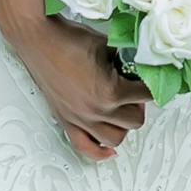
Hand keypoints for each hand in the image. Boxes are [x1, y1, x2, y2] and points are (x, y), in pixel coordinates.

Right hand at [12, 16, 149, 161]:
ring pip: (115, 139)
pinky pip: (85, 148)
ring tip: (120, 109)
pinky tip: (109, 149)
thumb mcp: (107, 46)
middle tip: (133, 90)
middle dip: (139, 105)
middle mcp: (96, 111)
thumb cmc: (69, 39)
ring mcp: (80, 119)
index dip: (152, 84)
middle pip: (135, 121)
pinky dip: (99, 152)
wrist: (38, 39)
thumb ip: (126, 61)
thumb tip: (140, 68)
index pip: (146, 95)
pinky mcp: (66, 121)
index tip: (151, 79)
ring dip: (122, 125)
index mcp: (110, 91)